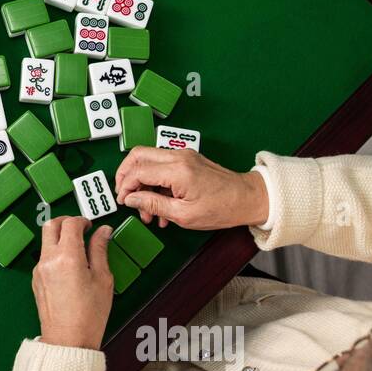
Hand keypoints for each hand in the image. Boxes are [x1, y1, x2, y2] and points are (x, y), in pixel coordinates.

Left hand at [33, 217, 114, 349]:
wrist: (68, 341)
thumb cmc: (89, 315)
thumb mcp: (103, 279)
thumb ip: (100, 250)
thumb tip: (103, 231)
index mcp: (67, 257)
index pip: (71, 224)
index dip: (83, 220)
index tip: (91, 226)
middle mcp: (49, 260)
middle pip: (50, 225)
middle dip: (66, 222)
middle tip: (80, 228)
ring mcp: (39, 270)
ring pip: (46, 241)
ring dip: (59, 238)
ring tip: (78, 250)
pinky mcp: (36, 280)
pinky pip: (44, 257)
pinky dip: (55, 253)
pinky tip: (70, 266)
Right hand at [114, 147, 268, 229]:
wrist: (248, 198)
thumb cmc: (222, 208)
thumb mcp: (183, 214)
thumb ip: (153, 204)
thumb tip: (131, 198)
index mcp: (177, 170)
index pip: (138, 171)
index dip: (125, 187)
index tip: (123, 201)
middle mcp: (178, 157)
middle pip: (138, 155)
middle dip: (126, 176)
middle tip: (125, 195)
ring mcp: (183, 155)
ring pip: (148, 159)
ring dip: (142, 182)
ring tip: (148, 210)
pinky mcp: (187, 159)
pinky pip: (162, 166)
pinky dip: (155, 182)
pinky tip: (160, 205)